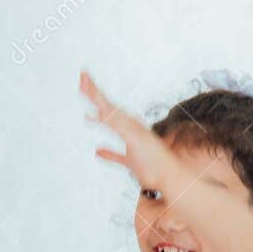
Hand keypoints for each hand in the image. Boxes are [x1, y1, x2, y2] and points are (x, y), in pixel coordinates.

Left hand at [79, 71, 187, 191]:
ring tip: (85, 83)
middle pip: (107, 105)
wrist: (170, 174)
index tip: (84, 86)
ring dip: (97, 96)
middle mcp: (129, 124)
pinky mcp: (135, 135)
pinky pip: (118, 123)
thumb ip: (112, 155)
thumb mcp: (127, 160)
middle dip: (93, 91)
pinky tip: (97, 110)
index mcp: (127, 127)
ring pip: (110, 109)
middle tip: (82, 77)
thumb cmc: (154, 167)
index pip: (107, 110)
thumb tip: (97, 151)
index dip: (96, 97)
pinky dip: (107, 116)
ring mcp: (132, 128)